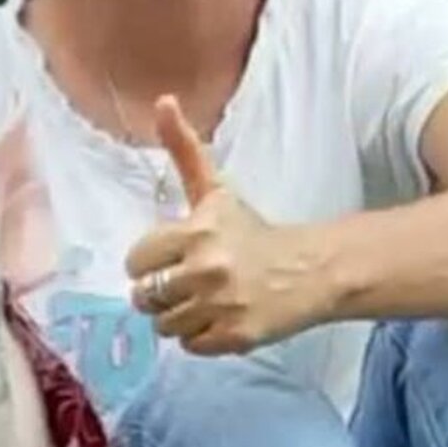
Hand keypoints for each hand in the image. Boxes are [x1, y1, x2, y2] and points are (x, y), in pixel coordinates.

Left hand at [125, 95, 329, 354]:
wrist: (311, 270)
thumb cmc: (252, 230)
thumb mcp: (215, 191)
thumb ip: (183, 149)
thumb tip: (162, 101)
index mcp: (195, 232)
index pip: (136, 261)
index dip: (150, 261)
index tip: (173, 257)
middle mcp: (206, 270)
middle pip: (144, 297)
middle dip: (161, 291)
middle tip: (189, 282)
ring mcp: (220, 306)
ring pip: (163, 325)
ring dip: (179, 315)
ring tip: (205, 299)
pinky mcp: (235, 336)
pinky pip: (189, 345)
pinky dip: (200, 336)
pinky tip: (220, 317)